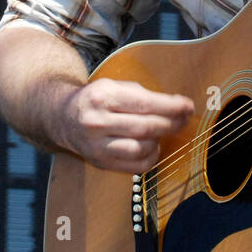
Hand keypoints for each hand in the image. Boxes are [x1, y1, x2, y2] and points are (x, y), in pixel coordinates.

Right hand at [57, 79, 194, 172]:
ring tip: (164, 131)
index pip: (145, 103)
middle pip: (145, 127)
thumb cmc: (97, 100)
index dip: (171, 107)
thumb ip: (143, 95)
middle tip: (185, 119)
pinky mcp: (99, 161)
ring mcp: (97, 144)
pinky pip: (134, 165)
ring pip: (140, 148)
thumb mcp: (115, 86)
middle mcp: (97, 121)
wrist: (63, 118)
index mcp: (103, 96)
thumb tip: (177, 107)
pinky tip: (153, 147)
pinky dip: (150, 157)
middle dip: (172, 123)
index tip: (188, 106)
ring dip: (159, 140)